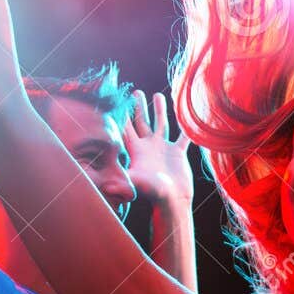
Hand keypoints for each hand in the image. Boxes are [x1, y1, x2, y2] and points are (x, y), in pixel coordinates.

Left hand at [125, 90, 193, 204]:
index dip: (123, 114)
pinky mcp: (178, 153)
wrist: (173, 201)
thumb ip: (123, 179)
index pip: (126, 128)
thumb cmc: (154, 193)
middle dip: (139, 107)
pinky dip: (186, 128)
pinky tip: (188, 117)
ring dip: (159, 110)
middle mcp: (149, 147)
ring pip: (161, 124)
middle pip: (142, 122)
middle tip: (135, 92)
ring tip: (158, 95)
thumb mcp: (137, 182)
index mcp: (137, 150)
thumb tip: (105, 186)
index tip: (119, 99)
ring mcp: (163, 149)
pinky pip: (183, 137)